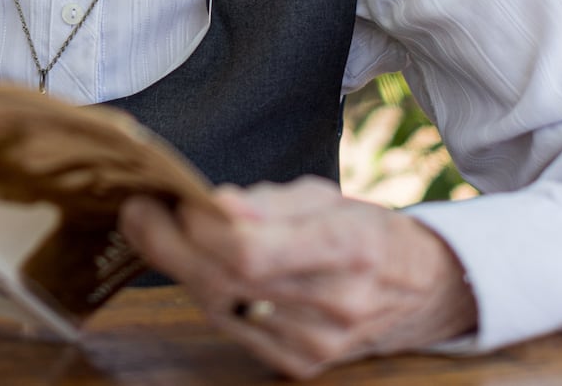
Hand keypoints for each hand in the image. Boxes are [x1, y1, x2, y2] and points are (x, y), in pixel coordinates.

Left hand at [120, 177, 476, 379]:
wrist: (420, 293)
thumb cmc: (367, 233)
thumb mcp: (329, 198)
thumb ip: (271, 202)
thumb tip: (218, 205)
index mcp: (349, 247)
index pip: (250, 249)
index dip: (198, 226)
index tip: (167, 196)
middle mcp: (334, 304)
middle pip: (225, 281)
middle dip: (169, 243)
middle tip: (140, 212)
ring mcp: (316, 344)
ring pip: (220, 306)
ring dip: (184, 268)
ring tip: (167, 232)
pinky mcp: (299, 365)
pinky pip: (232, 328)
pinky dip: (209, 294)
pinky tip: (202, 269)